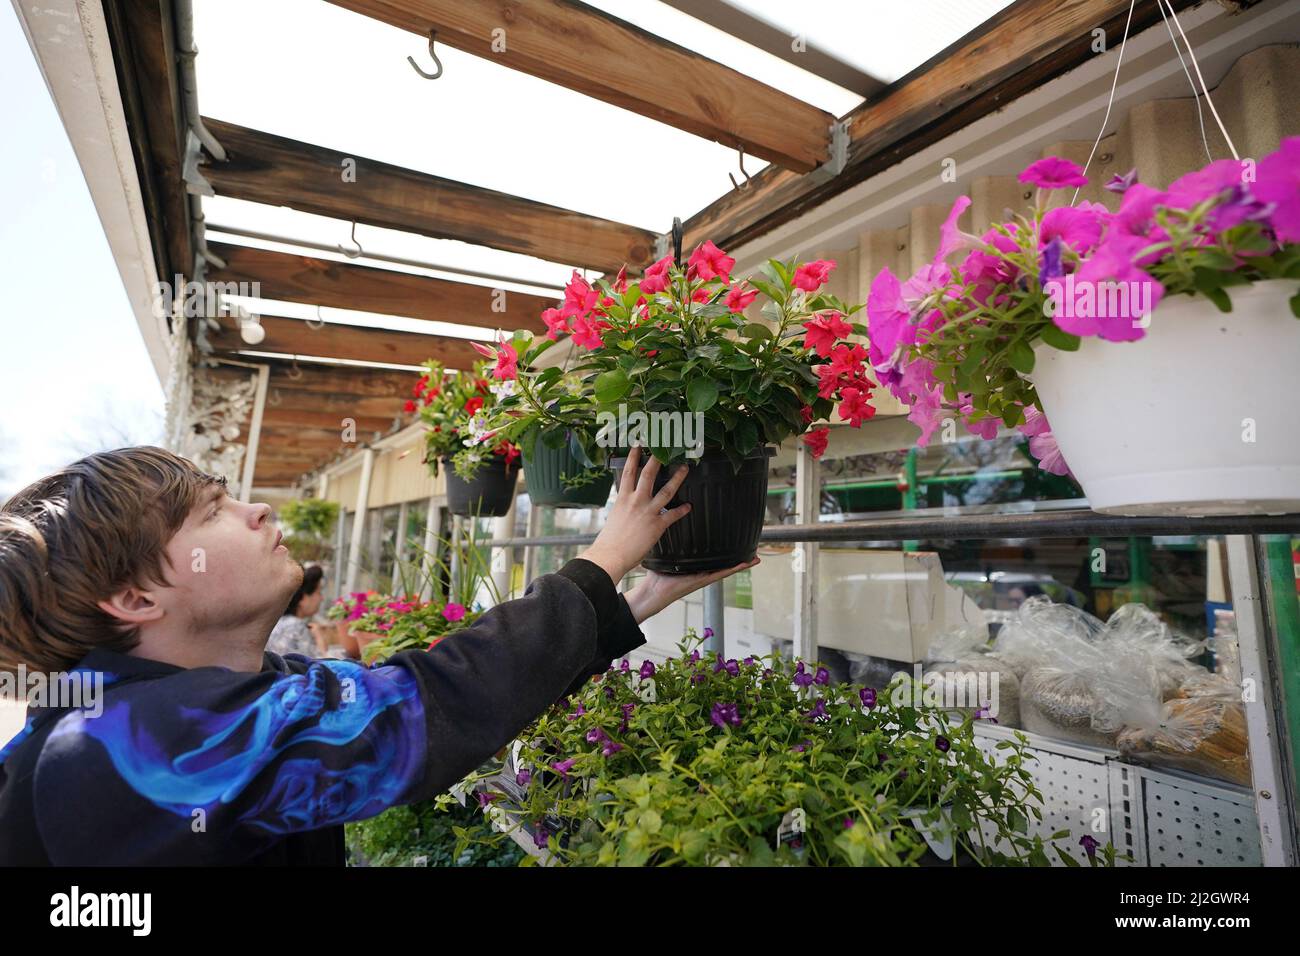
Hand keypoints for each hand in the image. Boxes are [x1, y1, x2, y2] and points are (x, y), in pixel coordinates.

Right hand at [578, 445, 691, 585]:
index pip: (628, 472)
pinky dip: (682, 510)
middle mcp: (636, 501)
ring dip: (677, 479)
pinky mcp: (657, 525)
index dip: (634, 457)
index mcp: (623, 498)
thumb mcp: (614, 516)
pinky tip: (689, 506)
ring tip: (684, 468)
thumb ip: (623, 507)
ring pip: (666, 491)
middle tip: (665, 448)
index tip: (639, 445)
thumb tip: (626, 505)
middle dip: (656, 459)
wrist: (611, 555)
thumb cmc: (610, 539)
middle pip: (648, 475)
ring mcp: (647, 512)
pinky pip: (672, 515)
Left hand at [624, 558, 759, 624]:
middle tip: (755, 554)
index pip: (714, 560)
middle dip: (740, 560)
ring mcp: (703, 579)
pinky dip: (731, 569)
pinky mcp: (700, 581)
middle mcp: (702, 574)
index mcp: (695, 569)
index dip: (727, 555)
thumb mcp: (666, 559)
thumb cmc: (656, 579)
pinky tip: (741, 564)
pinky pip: (719, 574)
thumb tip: (665, 528)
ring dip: (740, 565)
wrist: (651, 593)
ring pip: (726, 570)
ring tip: (754, 559)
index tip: (738, 547)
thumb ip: (669, 547)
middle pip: (725, 565)